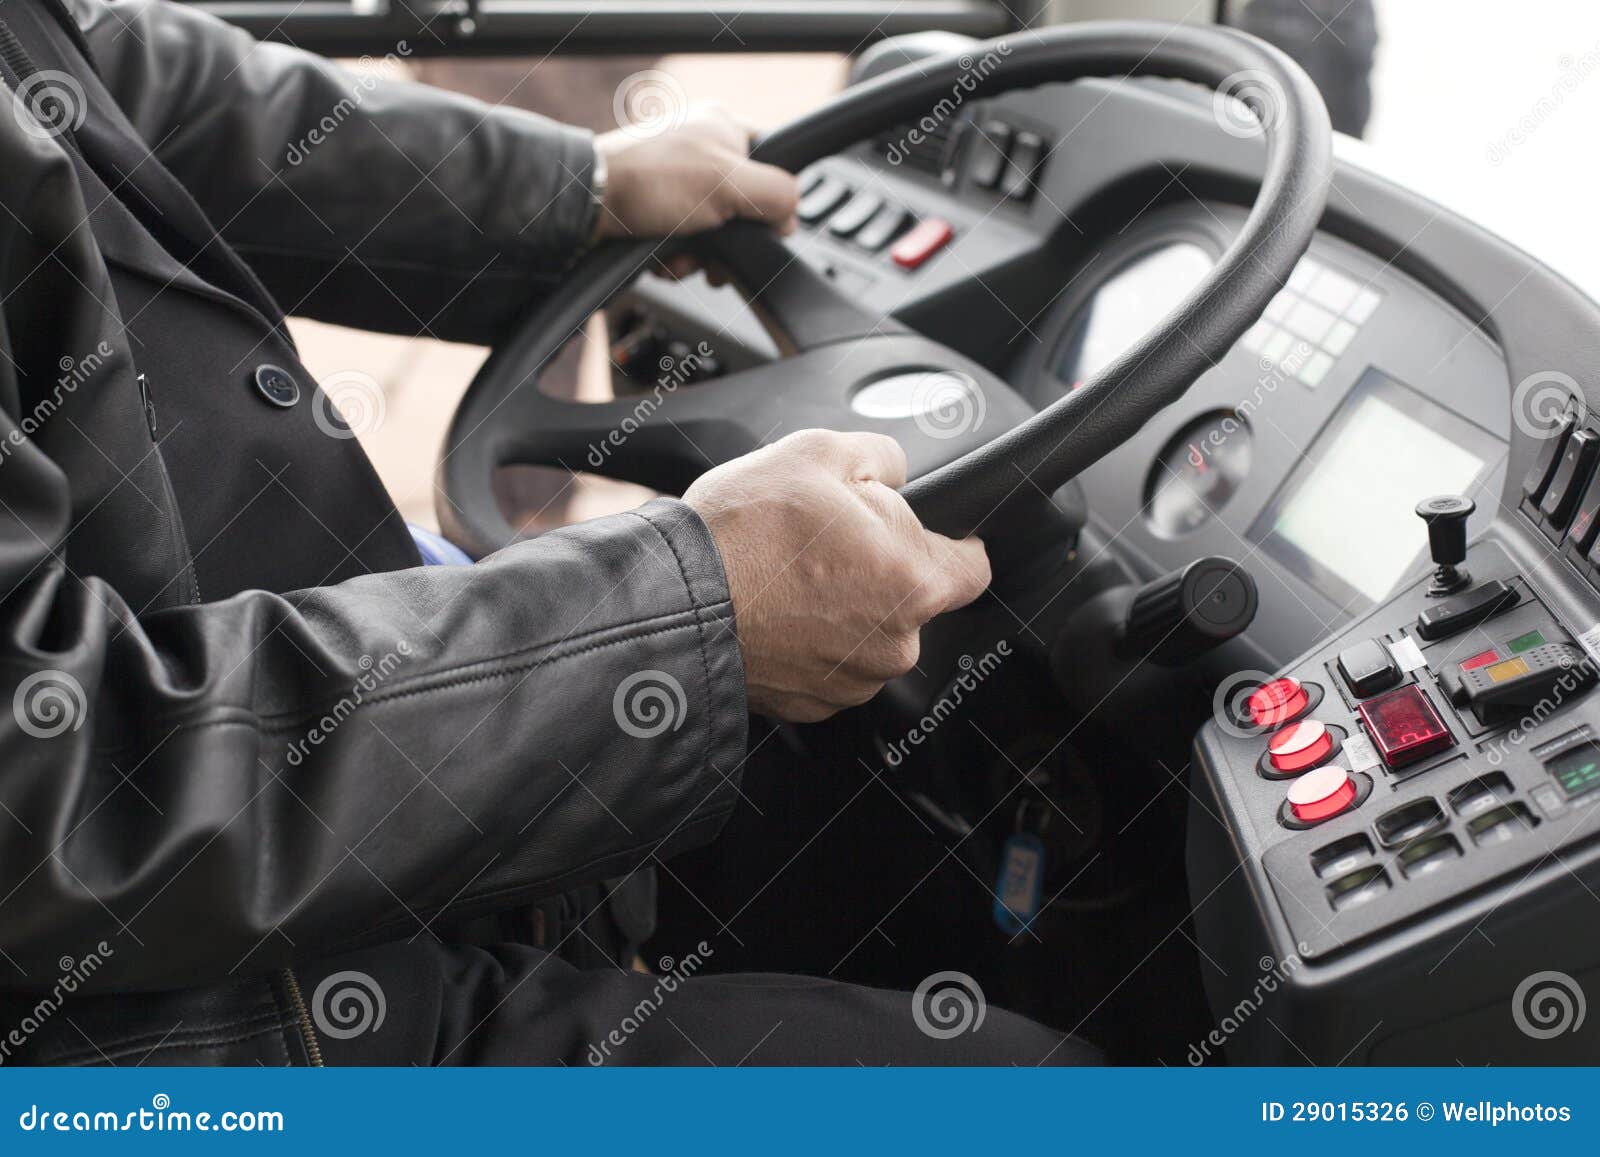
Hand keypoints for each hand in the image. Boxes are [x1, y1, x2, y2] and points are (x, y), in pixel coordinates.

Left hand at [594, 105, 799, 250]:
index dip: (772, 204)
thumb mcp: (730, 184)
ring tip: (682, 258)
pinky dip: (676, 259)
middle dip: (729, 243)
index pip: (773, 165)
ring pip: (714, 233)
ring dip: (700, 258)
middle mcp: (702, 151)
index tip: (763, 227)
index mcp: (725, 128)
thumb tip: (791, 216)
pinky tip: (664, 259)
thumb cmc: (648, 181)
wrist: (585, 205)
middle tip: (715, 253)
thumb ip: (776, 194)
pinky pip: (684, 242)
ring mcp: (677, 182)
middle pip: (743, 210)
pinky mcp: (655, 208)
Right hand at [683, 430, 991, 722]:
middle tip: (826, 540)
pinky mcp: (814, 704)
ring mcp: (854, 681)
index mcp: (914, 581)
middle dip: (882, 567)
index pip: (974, 567)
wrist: (671, 604)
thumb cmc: (740, 534)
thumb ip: (884, 458)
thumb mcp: (818, 451)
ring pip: (870, 633)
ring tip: (791, 575)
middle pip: (914, 598)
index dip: (954, 541)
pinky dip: (811, 638)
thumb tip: (897, 471)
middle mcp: (895, 644)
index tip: (928, 532)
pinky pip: (831, 662)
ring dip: (844, 605)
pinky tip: (776, 608)